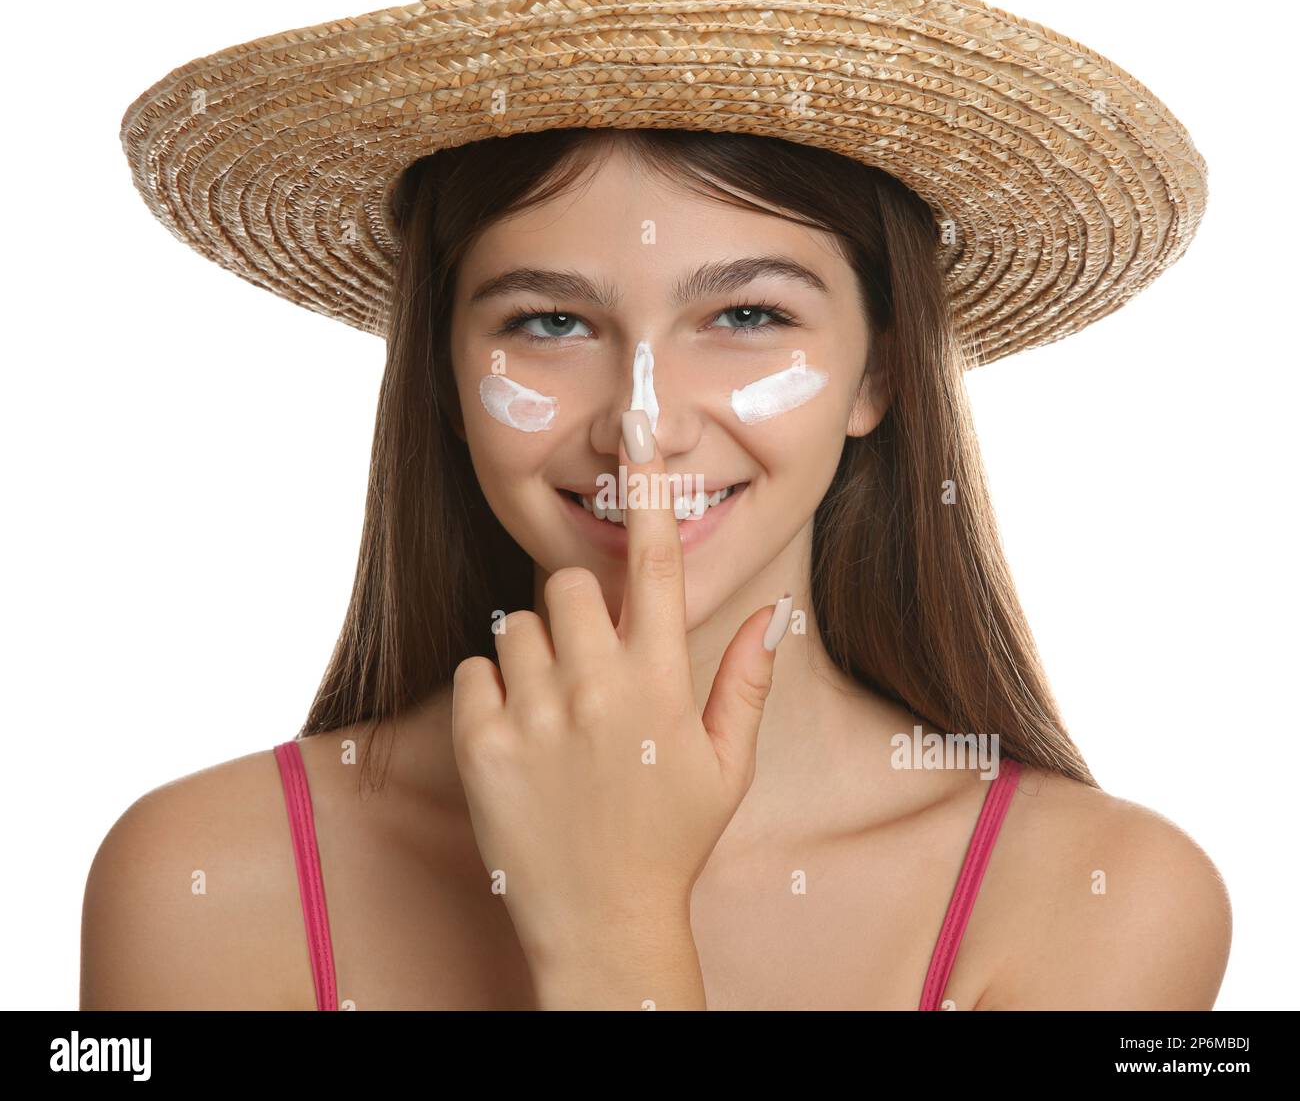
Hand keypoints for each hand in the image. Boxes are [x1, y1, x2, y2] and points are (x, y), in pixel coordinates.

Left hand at [450, 408, 791, 976]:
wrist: (601, 925)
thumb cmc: (670, 841)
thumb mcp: (727, 767)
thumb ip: (746, 682)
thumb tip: (772, 613)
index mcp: (660, 683)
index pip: (654, 566)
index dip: (649, 495)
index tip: (638, 436)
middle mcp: (596, 687)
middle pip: (563, 584)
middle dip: (573, 609)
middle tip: (586, 661)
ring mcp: (534, 716)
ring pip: (515, 626)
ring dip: (533, 654)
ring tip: (554, 711)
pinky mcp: (481, 746)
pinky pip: (473, 672)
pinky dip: (490, 692)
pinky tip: (518, 736)